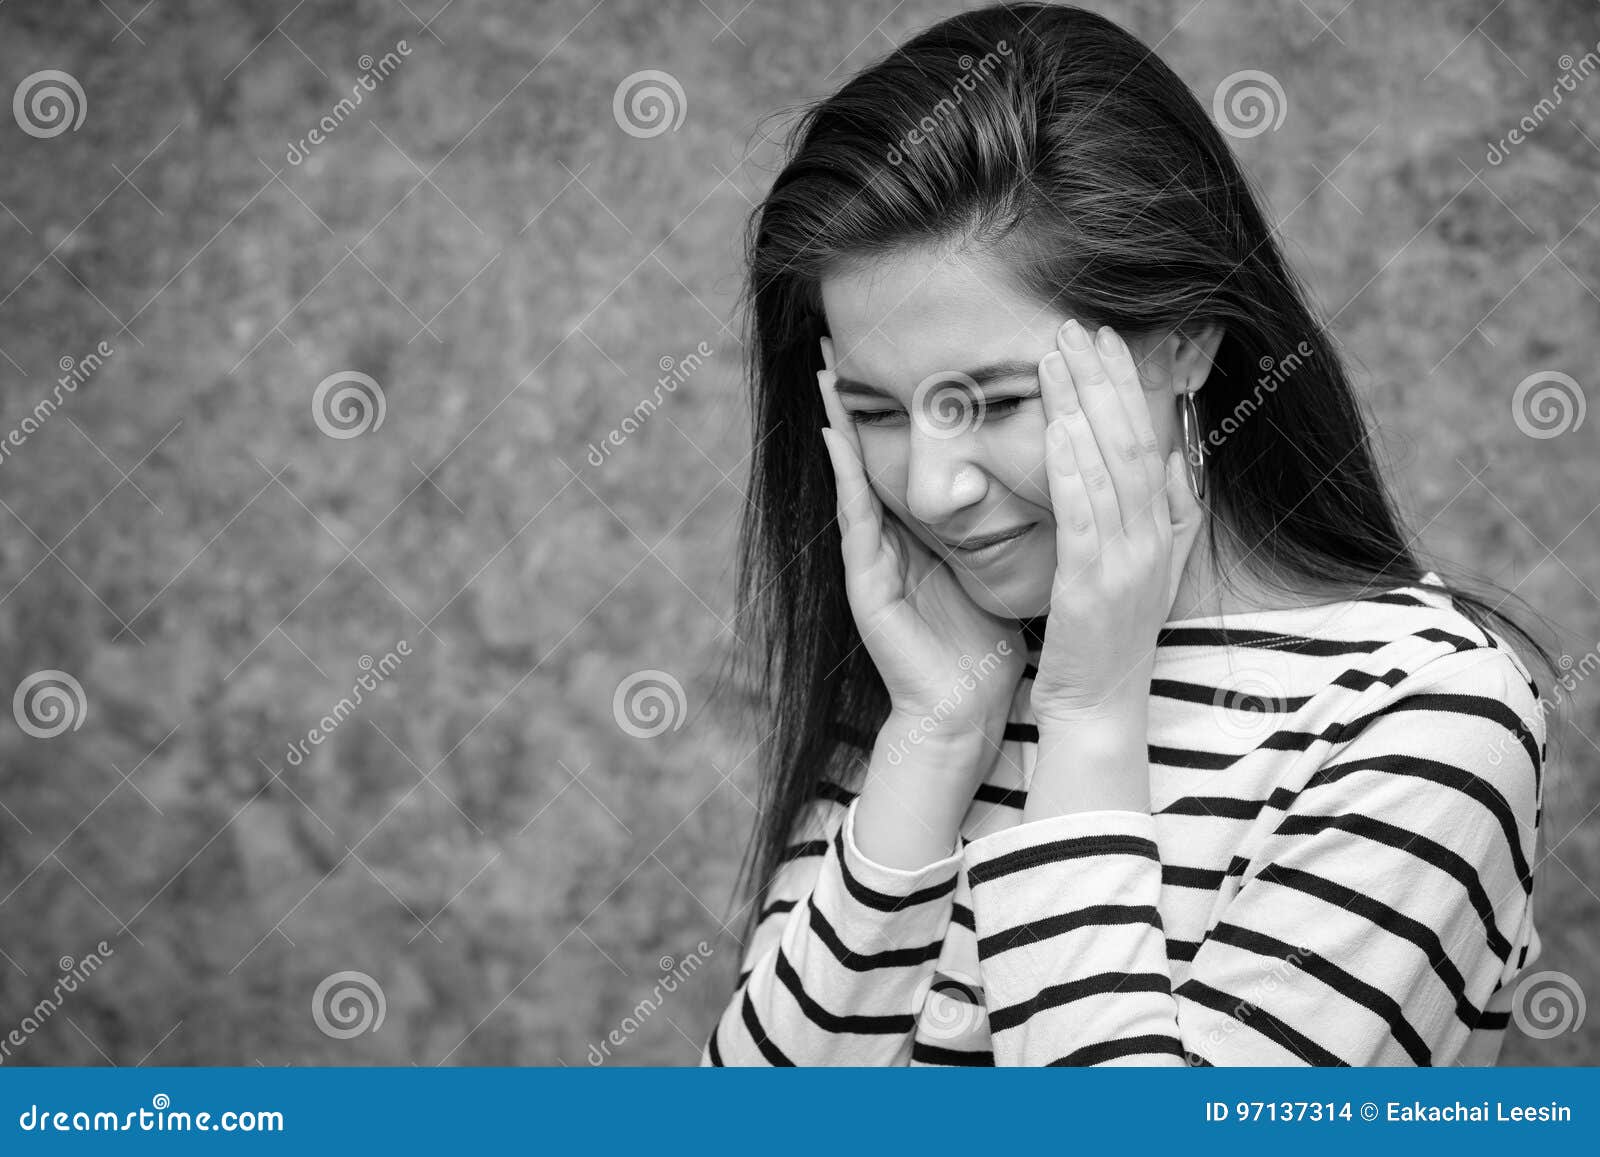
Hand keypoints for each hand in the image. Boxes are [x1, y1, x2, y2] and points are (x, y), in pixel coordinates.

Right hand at [815, 335, 1025, 745]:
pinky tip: (835, 442)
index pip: (907, 457)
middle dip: (848, 404)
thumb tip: (1043, 472)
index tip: (894, 353)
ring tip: (822, 377)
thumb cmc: (984, 641)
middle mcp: (888, 538)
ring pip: (851, 479)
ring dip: (834, 428)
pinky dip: (844, 480)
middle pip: (867, 457)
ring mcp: (870, 559)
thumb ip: (1001, 522)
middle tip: (831, 346)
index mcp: (920, 532)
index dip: (900, 408)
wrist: (963, 707)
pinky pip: (853, 522)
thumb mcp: (998, 564)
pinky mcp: (865, 584)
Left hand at [1030, 319, 1203, 728]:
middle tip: (1076, 327)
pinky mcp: (1094, 586)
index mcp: (1164, 531)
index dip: (1127, 387)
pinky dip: (1073, 468)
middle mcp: (1153, 539)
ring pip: (1111, 467)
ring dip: (1082, 406)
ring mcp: (1128, 562)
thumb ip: (1169, 514)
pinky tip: (1055, 428)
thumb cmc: (1109, 639)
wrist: (1099, 708)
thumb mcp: (1149, 570)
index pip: (1150, 441)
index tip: (1103, 340)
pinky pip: (1086, 515)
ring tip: (1056, 357)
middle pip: (1134, 441)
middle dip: (1104, 380)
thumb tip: (1177, 455)